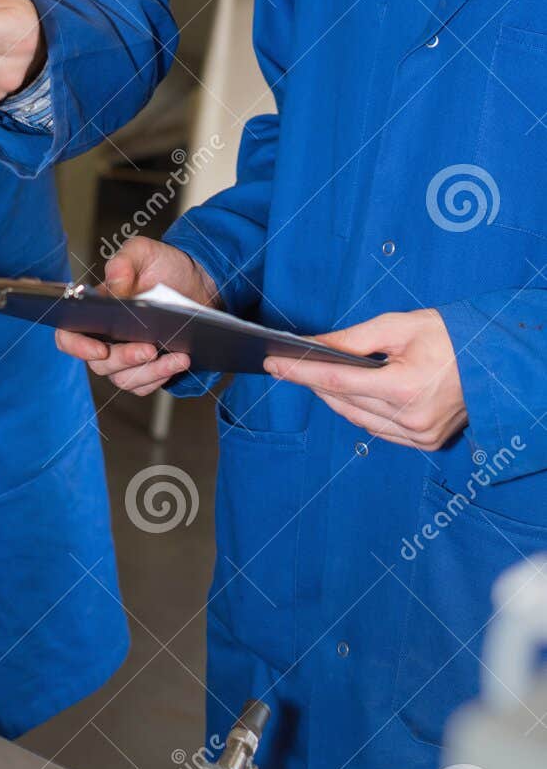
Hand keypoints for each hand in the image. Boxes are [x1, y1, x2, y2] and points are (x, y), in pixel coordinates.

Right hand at [55, 236, 218, 397]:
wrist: (197, 280)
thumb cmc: (163, 265)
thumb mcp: (143, 252)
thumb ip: (123, 263)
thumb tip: (114, 287)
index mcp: (96, 311)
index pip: (68, 336)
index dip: (77, 347)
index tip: (100, 350)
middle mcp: (106, 337)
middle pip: (99, 364)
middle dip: (124, 359)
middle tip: (149, 349)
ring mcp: (125, 355)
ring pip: (124, 379)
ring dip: (149, 372)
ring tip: (177, 356)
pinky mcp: (147, 368)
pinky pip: (145, 385)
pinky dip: (161, 377)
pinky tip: (179, 362)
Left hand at [263, 307, 467, 449]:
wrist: (495, 363)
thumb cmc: (451, 337)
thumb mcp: (399, 326)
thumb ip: (353, 339)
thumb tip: (315, 344)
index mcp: (405, 387)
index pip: (337, 380)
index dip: (300, 372)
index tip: (274, 363)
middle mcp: (410, 418)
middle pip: (343, 400)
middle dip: (313, 381)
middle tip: (288, 364)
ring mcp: (418, 435)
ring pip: (355, 418)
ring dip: (333, 397)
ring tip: (314, 376)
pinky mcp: (423, 442)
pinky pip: (376, 429)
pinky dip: (358, 411)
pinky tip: (347, 393)